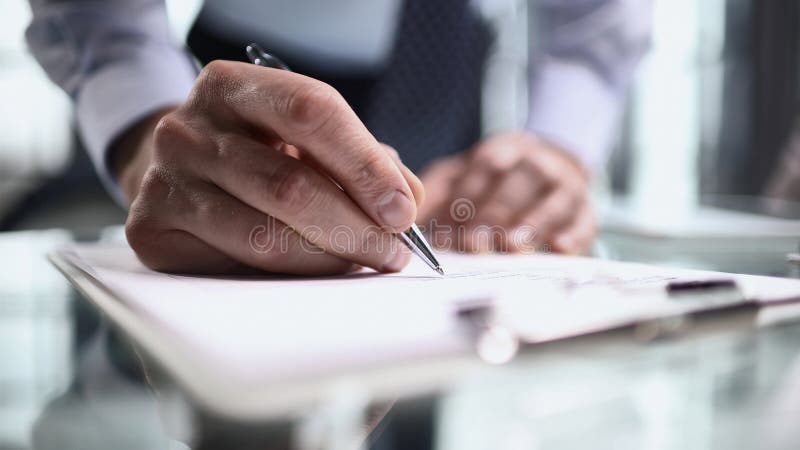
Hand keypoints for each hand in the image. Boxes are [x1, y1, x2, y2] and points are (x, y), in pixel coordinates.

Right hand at [112, 60, 423, 274]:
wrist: (178, 170)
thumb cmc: (257, 151)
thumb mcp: (306, 137)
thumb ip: (362, 160)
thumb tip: (408, 202)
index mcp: (231, 86)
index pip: (310, 112)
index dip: (364, 165)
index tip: (403, 210)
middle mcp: (187, 129)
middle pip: (289, 185)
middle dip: (356, 227)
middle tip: (394, 252)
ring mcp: (164, 182)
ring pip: (265, 236)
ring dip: (329, 259)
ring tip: (363, 261)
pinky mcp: (152, 233)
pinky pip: (236, 266)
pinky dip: (289, 275)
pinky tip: (313, 268)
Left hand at [417, 131, 594, 254]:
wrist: (553, 164)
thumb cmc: (498, 180)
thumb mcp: (462, 175)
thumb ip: (435, 193)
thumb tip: (406, 220)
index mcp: (502, 150)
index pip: (483, 170)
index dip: (464, 200)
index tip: (447, 231)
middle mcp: (537, 162)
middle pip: (517, 183)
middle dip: (494, 213)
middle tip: (475, 244)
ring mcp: (565, 184)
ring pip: (554, 198)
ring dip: (533, 222)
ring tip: (513, 246)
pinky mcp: (587, 209)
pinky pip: (586, 219)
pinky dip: (575, 234)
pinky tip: (559, 249)